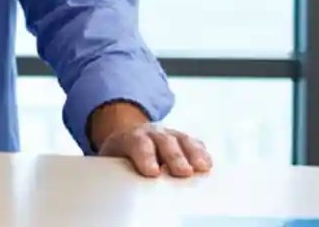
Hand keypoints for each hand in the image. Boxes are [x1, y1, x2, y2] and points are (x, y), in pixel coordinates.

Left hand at [91, 102, 211, 177]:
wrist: (126, 137)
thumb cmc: (120, 156)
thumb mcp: (111, 162)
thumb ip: (117, 170)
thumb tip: (120, 186)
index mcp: (129, 137)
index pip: (137, 143)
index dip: (145, 157)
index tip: (152, 172)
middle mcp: (151, 132)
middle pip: (163, 141)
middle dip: (174, 156)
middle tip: (182, 172)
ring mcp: (169, 134)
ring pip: (182, 140)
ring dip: (193, 153)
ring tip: (201, 168)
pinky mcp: (183, 140)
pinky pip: (194, 143)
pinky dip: (202, 153)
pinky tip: (207, 164)